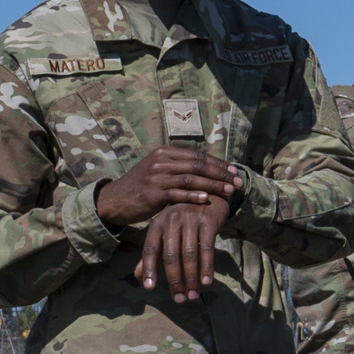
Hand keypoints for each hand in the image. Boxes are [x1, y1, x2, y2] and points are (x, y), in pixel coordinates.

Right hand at [99, 146, 239, 230]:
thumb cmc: (140, 187)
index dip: (218, 162)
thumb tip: (202, 166)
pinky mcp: (153, 194)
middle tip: (238, 181)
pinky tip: (207, 199)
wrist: (115, 200)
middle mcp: (161, 162)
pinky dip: (194, 196)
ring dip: (213, 185)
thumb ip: (176, 167)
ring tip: (229, 191)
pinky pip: (178, 194)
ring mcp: (157, 177)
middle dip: (220, 173)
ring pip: (191, 178)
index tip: (233, 170)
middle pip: (198, 165)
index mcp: (164, 153)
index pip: (197, 155)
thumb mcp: (156, 170)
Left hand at [136, 196, 232, 301]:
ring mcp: (190, 220)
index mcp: (157, 223)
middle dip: (174, 281)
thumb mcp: (166, 231)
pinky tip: (207, 282)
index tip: (149, 288)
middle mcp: (171, 220)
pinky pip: (207, 248)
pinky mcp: (208, 222)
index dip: (149, 269)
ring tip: (193, 296)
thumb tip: (138, 277)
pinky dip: (207, 267)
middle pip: (170, 256)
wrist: (210, 192)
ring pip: (189, 255)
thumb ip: (153, 253)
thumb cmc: (185, 216)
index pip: (150, 249)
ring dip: (191, 278)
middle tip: (179, 300)